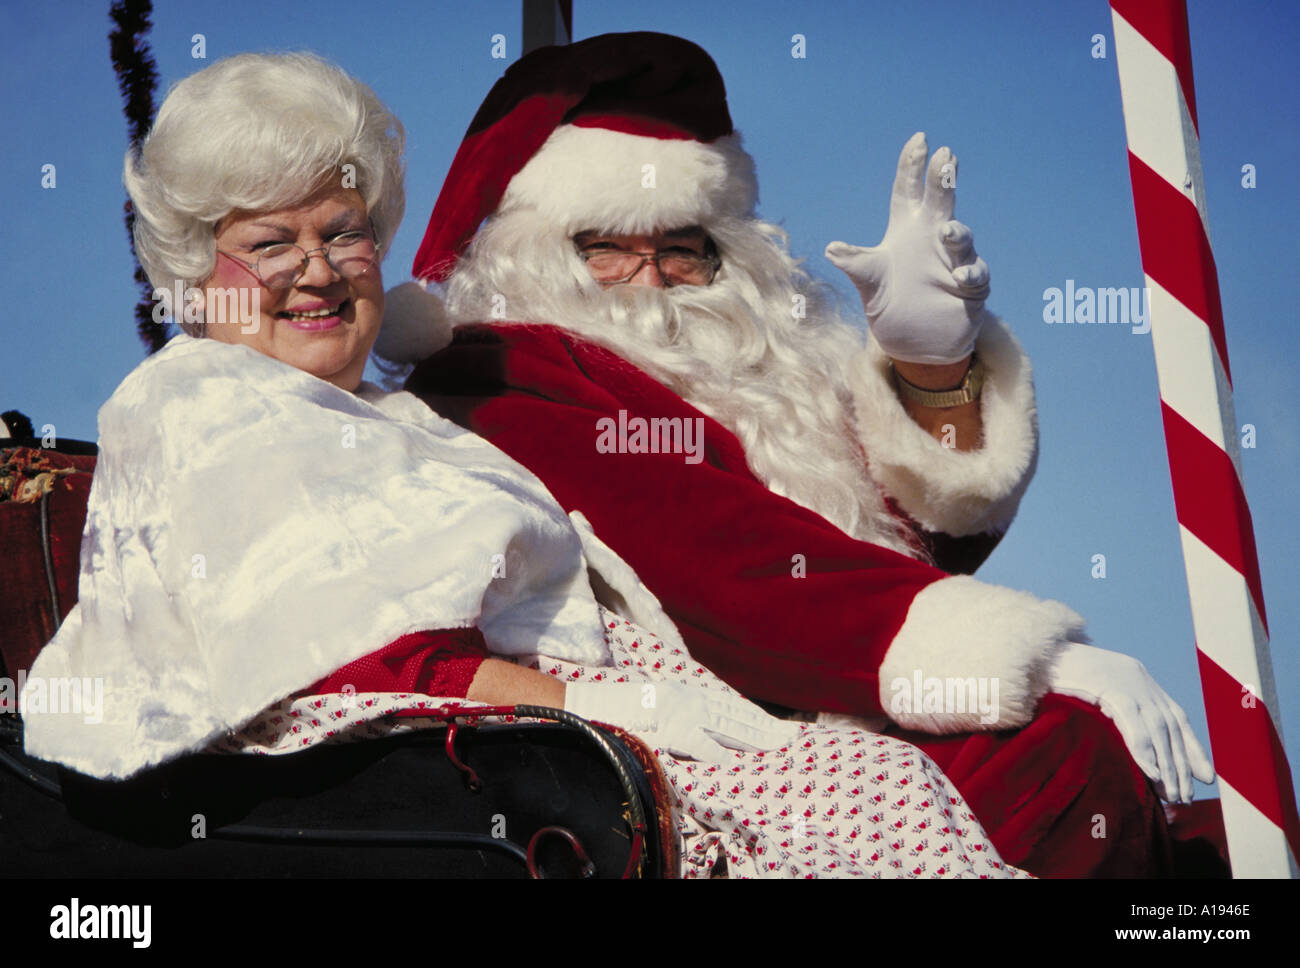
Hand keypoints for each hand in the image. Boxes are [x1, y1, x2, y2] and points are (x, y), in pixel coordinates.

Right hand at [565, 681, 799, 760]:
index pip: (729, 705)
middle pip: (734, 714)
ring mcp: (678, 712)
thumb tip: (705, 737)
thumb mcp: (658, 705)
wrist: (590, 706)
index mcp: (686, 693)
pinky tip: (730, 762)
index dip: (753, 716)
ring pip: (725, 725)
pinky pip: (695, 742)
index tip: (775, 726)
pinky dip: (713, 752)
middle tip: (790, 737)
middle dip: (764, 726)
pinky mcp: (665, 728)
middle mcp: (687, 698)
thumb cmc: (621, 710)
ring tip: (775, 745)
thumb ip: (682, 716)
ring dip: (752, 736)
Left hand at [826, 131, 990, 364]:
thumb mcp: (869, 282)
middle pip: (939, 201)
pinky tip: (959, 277)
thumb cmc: (891, 303)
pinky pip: (974, 274)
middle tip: (946, 156)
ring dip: (956, 232)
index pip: (909, 190)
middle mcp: (932, 238)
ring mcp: (954, 260)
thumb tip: (832, 248)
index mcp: (905, 229)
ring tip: (947, 231)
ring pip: (960, 236)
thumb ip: (856, 263)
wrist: (914, 343)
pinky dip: (968, 273)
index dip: (913, 166)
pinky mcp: (971, 286)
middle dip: (943, 179)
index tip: (919, 140)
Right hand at [1048, 642, 1214, 802]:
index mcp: (1138, 678)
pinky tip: (1151, 774)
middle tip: (1185, 798)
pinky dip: (1145, 751)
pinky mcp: (1110, 687)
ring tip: (1172, 795)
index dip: (1192, 747)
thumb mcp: (1090, 687)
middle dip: (1181, 766)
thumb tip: (1125, 740)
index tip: (1205, 777)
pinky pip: (1134, 724)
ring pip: (1158, 730)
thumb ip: (1112, 705)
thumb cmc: (1054, 674)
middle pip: (1170, 728)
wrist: (1034, 650)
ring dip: (1167, 766)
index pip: (1175, 717)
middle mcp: (1139, 679)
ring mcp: (1126, 682)